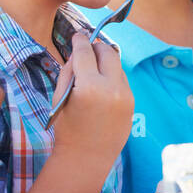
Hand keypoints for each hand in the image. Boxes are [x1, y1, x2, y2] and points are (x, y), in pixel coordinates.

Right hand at [49, 32, 133, 161]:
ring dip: (105, 61)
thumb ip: (69, 72)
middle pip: (108, 52)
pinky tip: (102, 83)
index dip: (80, 40)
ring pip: (117, 65)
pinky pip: (122, 79)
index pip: (85, 52)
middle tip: (87, 48)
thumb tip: (78, 52)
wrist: (87, 157)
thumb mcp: (60, 98)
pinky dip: (112, 76)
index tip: (78, 35)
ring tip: (93, 67)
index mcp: (89, 87)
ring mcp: (125, 95)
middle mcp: (111, 88)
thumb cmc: (67, 128)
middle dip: (96, 47)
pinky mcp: (132, 102)